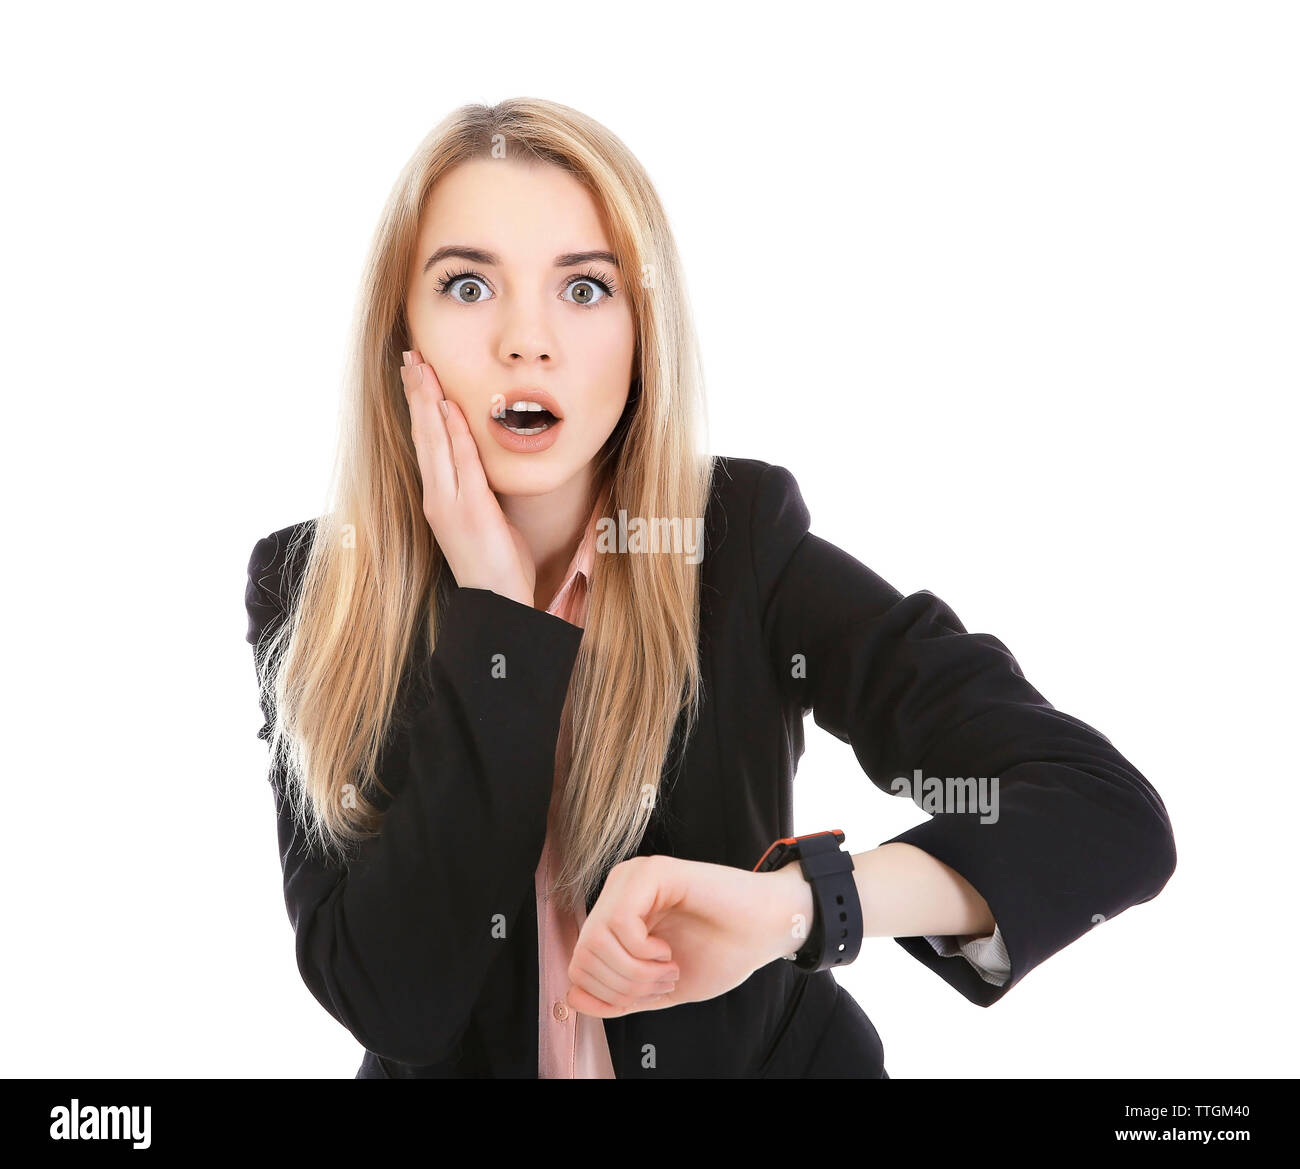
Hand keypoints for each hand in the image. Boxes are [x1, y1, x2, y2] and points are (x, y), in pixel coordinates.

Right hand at [400, 350, 535, 607]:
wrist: (498, 604)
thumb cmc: (499, 565)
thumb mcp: (491, 518)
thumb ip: (484, 488)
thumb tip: (489, 463)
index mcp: (441, 497)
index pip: (428, 441)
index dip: (422, 405)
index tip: (417, 373)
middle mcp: (438, 497)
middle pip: (423, 434)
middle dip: (417, 392)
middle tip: (410, 356)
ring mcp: (450, 503)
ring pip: (434, 442)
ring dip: (427, 401)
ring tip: (419, 368)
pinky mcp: (468, 511)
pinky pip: (461, 463)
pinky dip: (452, 433)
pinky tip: (447, 406)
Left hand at [565, 855, 812, 1018]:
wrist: (766, 931)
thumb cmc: (721, 951)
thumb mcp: (658, 988)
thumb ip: (617, 996)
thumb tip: (571, 998)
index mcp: (616, 914)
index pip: (578, 966)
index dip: (612, 995)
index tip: (653, 992)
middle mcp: (617, 890)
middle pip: (582, 957)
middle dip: (623, 987)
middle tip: (664, 980)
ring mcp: (633, 877)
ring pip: (594, 942)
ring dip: (635, 973)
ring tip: (669, 967)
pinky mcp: (652, 872)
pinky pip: (619, 924)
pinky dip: (642, 952)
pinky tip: (667, 951)